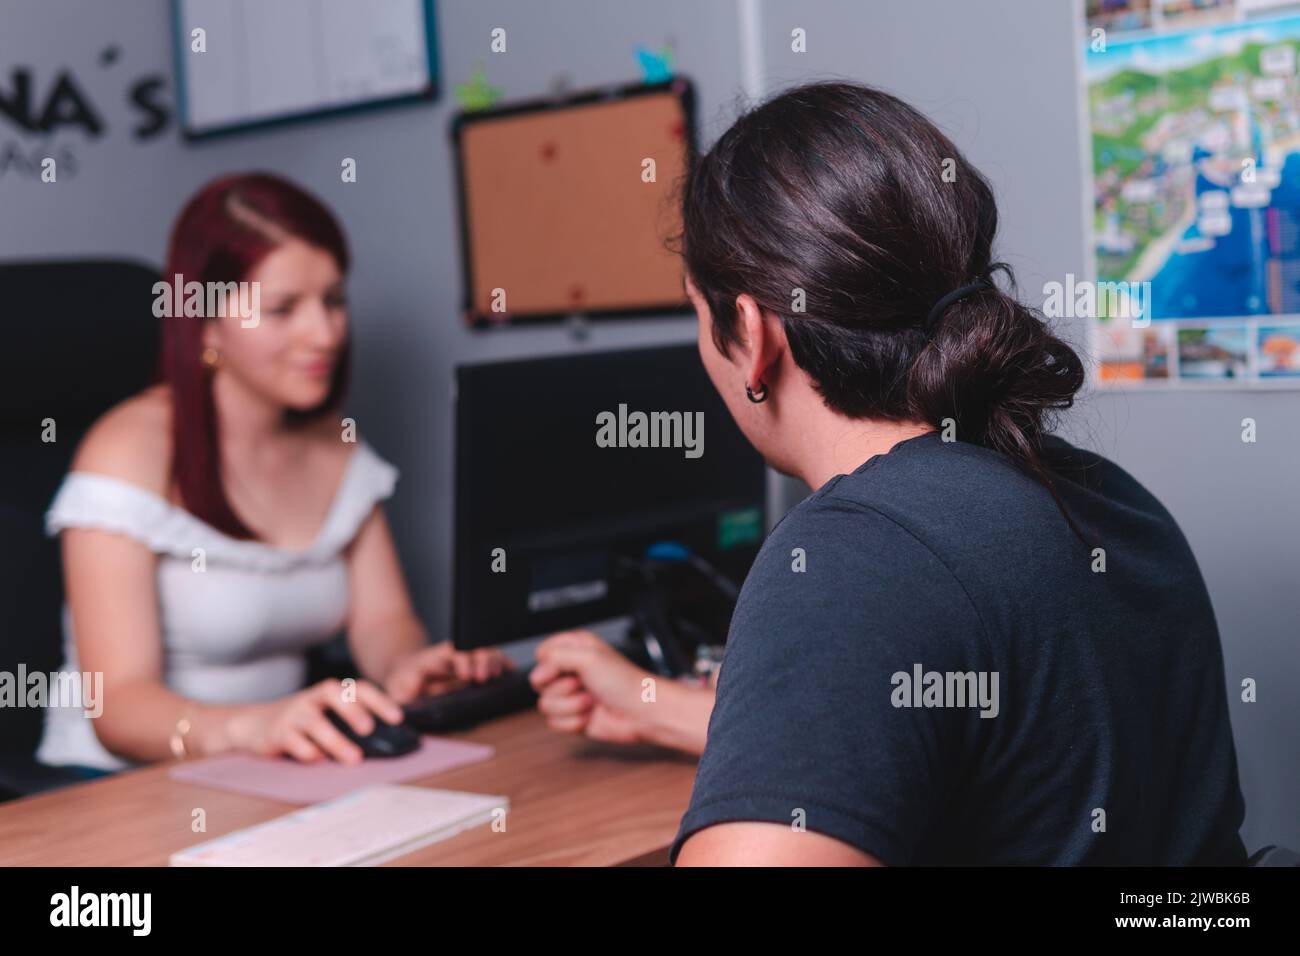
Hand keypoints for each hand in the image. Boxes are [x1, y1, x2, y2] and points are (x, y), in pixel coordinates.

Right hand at [233, 678, 403, 765]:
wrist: (254, 724)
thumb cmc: (303, 721)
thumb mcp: (327, 715)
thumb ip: (351, 721)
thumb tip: (389, 740)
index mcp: (330, 693)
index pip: (358, 688)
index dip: (379, 700)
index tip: (397, 718)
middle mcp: (312, 699)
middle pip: (333, 694)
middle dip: (353, 710)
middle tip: (369, 729)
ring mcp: (293, 714)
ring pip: (315, 722)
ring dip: (336, 741)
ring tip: (355, 759)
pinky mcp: (277, 733)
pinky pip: (293, 741)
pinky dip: (307, 751)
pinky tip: (319, 760)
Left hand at [382, 640, 510, 704]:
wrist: (405, 674)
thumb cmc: (403, 684)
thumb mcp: (398, 689)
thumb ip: (402, 696)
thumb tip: (406, 708)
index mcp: (436, 658)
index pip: (454, 651)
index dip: (464, 660)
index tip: (467, 675)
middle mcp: (454, 655)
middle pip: (475, 647)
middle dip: (484, 660)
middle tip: (484, 678)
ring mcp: (465, 660)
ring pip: (486, 652)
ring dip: (495, 661)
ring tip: (497, 676)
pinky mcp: (473, 667)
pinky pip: (492, 661)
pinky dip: (503, 664)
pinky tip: (510, 671)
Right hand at [530, 630, 654, 744]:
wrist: (643, 713)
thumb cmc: (624, 682)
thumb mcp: (588, 658)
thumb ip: (556, 657)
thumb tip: (537, 673)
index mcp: (575, 648)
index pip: (542, 653)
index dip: (548, 664)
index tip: (565, 669)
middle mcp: (571, 670)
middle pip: (539, 682)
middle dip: (562, 688)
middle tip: (583, 685)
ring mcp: (571, 695)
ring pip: (546, 705)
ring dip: (571, 706)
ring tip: (592, 701)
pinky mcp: (574, 717)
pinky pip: (555, 723)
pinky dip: (574, 722)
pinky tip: (591, 716)